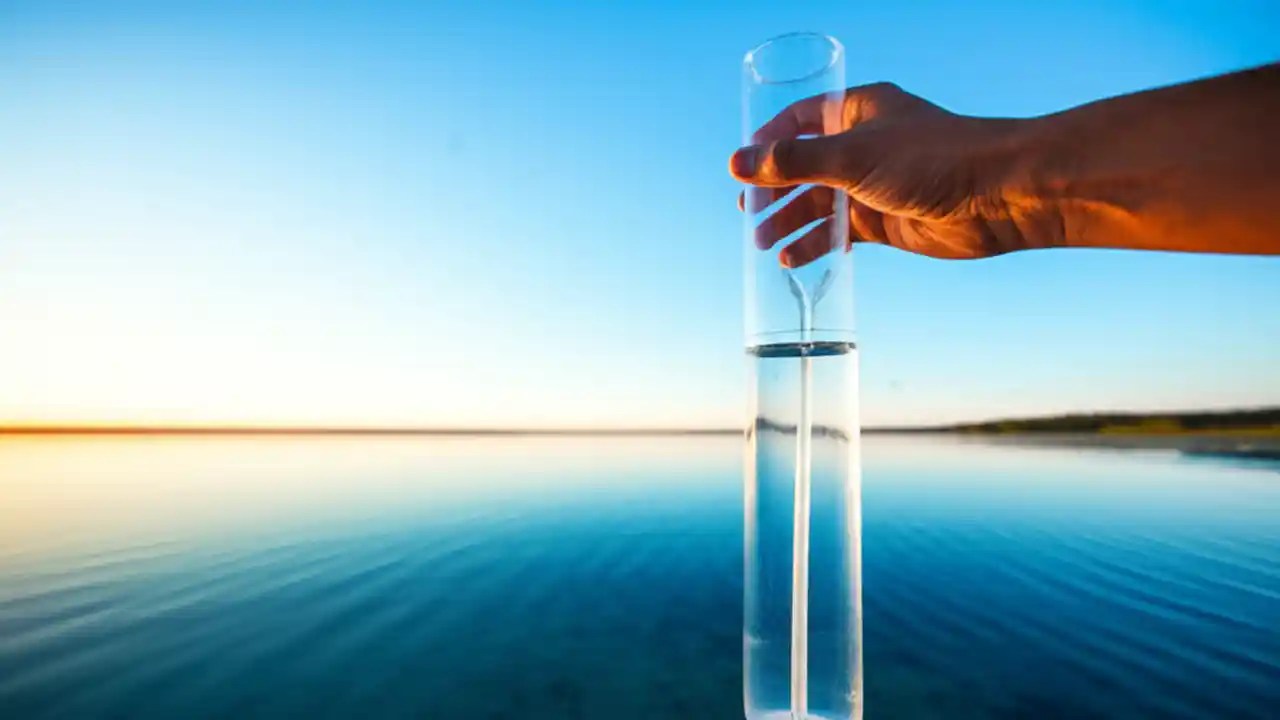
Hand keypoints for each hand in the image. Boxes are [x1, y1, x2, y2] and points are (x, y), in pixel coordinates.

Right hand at [730, 83, 1054, 264]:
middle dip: (773, 190)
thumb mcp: (851, 156)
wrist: (995, 196)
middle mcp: (864, 145)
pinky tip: (792, 258)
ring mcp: (874, 185)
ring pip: (819, 203)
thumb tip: (737, 163)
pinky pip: (839, 233)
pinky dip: (816, 244)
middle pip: (804, 166)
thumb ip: (793, 162)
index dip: (767, 140)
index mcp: (858, 111)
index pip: (800, 119)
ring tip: (761, 242)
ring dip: (789, 221)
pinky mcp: (886, 221)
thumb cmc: (932, 159)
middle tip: (747, 211)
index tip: (740, 166)